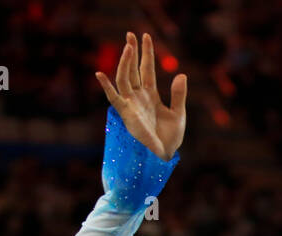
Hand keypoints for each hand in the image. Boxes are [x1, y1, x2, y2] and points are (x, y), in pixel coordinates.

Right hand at [95, 31, 187, 161]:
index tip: (145, 36)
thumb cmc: (170, 138)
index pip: (147, 69)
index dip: (146, 53)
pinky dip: (106, 87)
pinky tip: (100, 74)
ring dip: (125, 63)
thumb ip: (178, 94)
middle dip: (132, 52)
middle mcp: (139, 97)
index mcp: (151, 95)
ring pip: (124, 79)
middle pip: (133, 70)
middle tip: (130, 34)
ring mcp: (131, 105)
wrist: (163, 156)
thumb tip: (181, 74)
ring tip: (127, 46)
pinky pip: (114, 98)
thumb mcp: (178, 113)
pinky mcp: (127, 114)